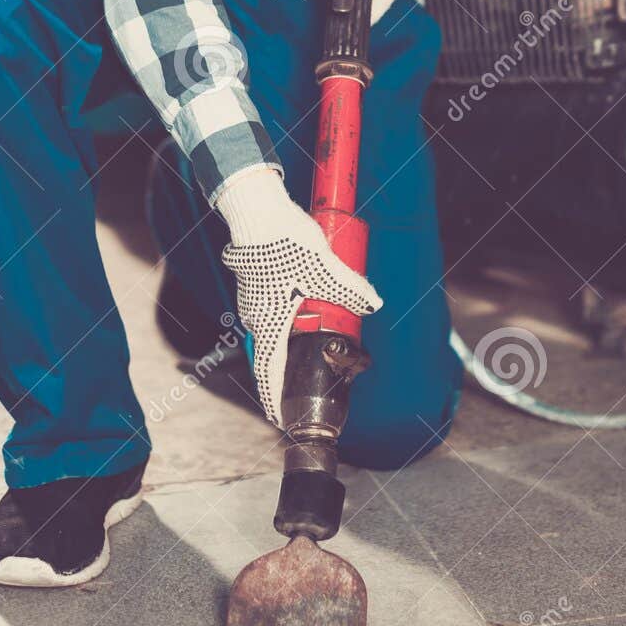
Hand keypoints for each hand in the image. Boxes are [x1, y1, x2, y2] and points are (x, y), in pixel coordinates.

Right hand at [215, 167, 381, 425]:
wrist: (255, 207)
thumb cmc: (283, 240)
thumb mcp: (325, 266)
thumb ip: (350, 287)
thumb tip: (373, 301)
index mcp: (269, 322)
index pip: (270, 372)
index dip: (275, 399)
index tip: (280, 418)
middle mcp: (255, 316)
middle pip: (271, 354)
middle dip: (288, 372)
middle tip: (306, 384)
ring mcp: (252, 299)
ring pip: (271, 331)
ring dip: (289, 343)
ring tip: (310, 345)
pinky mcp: (255, 282)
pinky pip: (269, 311)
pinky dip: (285, 320)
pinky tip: (303, 307)